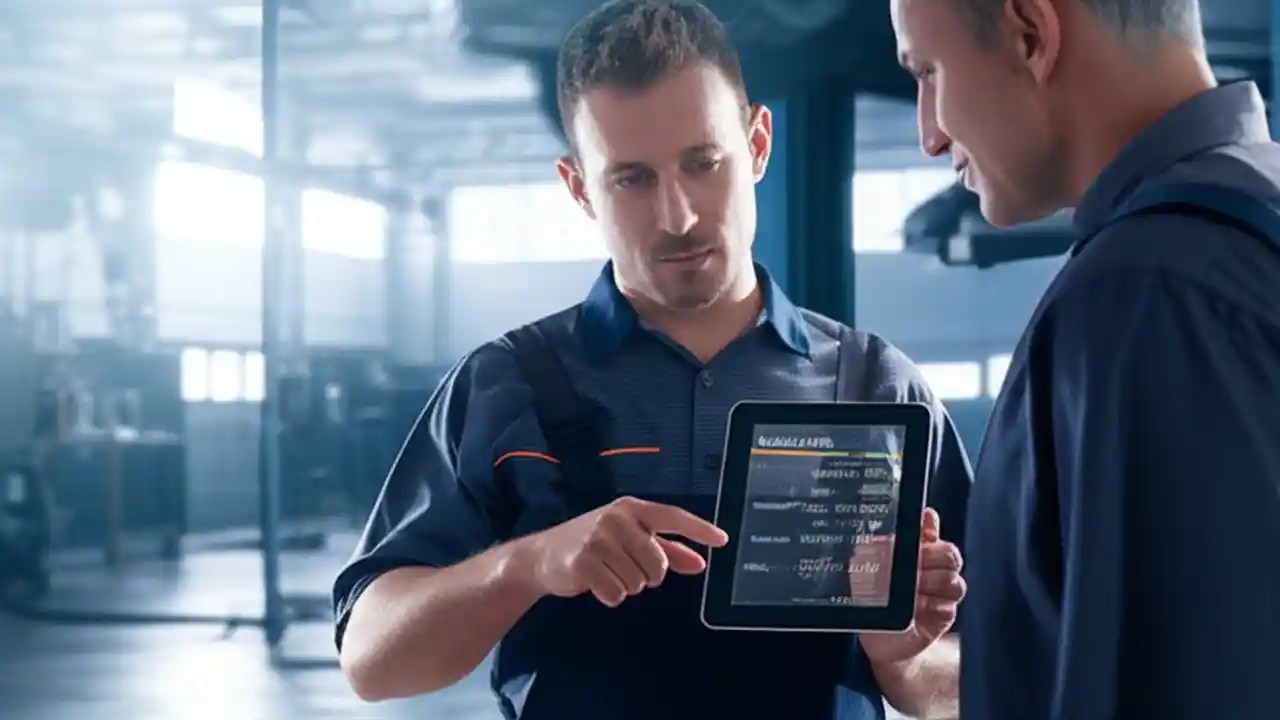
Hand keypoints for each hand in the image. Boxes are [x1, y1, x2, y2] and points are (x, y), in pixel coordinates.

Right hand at [526, 496, 728, 607]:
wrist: (542, 556)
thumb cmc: (591, 545)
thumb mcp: (629, 540)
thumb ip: (667, 550)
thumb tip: (700, 563)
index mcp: (630, 509)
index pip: (672, 516)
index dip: (699, 529)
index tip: (722, 540)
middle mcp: (616, 519)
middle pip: (658, 563)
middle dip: (647, 575)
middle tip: (625, 568)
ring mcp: (598, 539)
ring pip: (638, 581)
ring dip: (626, 585)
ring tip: (606, 572)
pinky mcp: (584, 561)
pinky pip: (617, 593)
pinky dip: (610, 596)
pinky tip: (596, 583)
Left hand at [859, 508, 965, 666]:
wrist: (876, 639)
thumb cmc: (873, 598)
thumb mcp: (872, 566)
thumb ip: (892, 542)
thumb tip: (916, 518)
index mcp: (917, 551)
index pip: (932, 531)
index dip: (930, 528)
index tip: (924, 526)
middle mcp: (934, 568)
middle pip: (950, 555)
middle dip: (931, 558)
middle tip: (914, 565)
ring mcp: (943, 592)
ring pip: (954, 581)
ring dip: (929, 585)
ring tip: (912, 590)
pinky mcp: (945, 615)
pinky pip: (947, 607)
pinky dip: (929, 607)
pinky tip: (914, 609)